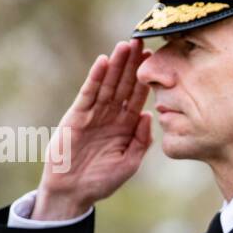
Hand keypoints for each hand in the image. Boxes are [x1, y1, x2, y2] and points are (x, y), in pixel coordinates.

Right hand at [32, 40, 152, 219]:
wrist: (73, 192)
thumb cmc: (102, 180)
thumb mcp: (129, 162)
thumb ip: (141, 141)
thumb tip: (149, 115)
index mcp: (125, 125)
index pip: (138, 97)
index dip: (147, 80)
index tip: (159, 61)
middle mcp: (110, 115)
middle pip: (123, 84)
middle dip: (132, 64)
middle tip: (143, 40)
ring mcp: (93, 114)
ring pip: (107, 84)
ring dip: (116, 64)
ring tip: (125, 44)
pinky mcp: (76, 116)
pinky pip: (88, 94)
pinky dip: (95, 78)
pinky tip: (103, 62)